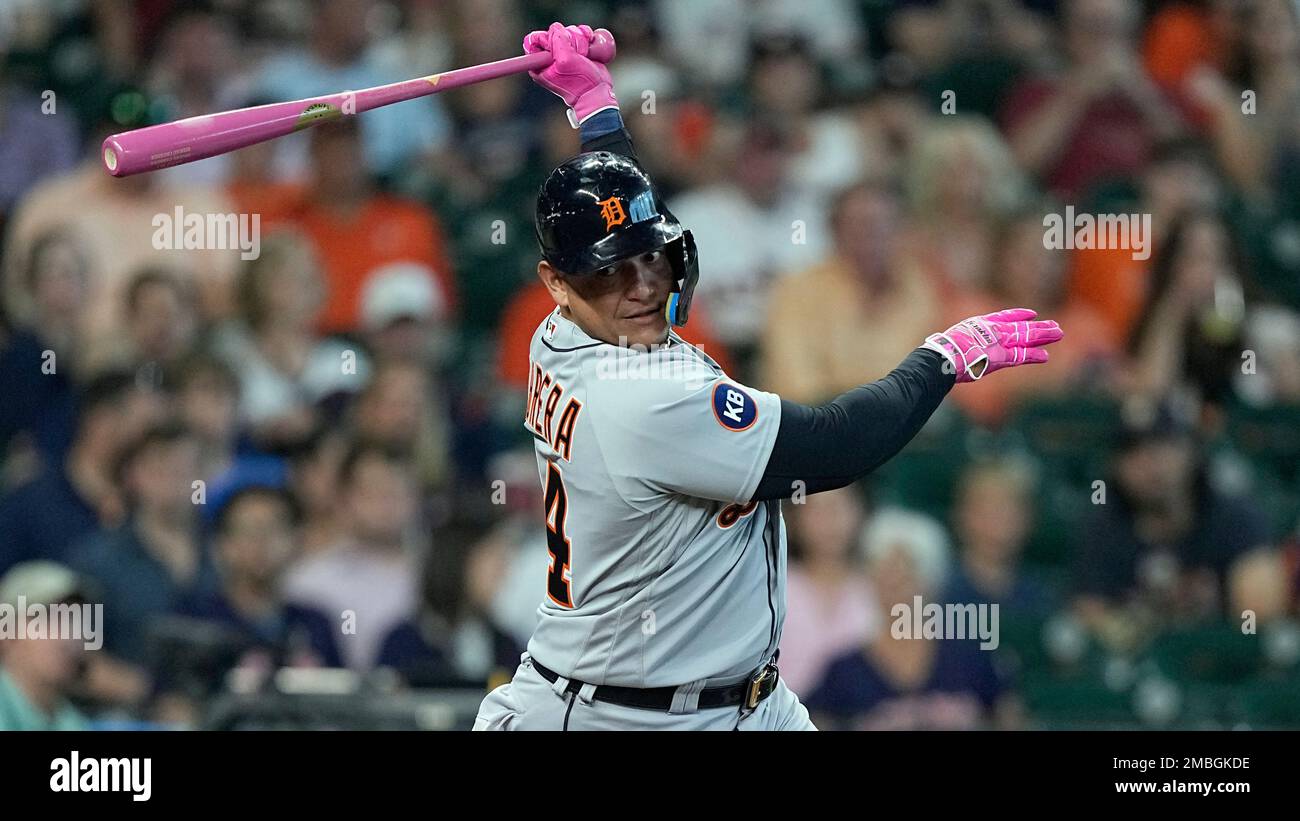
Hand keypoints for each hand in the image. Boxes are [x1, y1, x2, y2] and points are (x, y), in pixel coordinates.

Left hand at [522, 22, 617, 124]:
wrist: (596, 93)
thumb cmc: (579, 83)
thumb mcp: (564, 60)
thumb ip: (557, 40)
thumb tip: (556, 28)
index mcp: (539, 61)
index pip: (536, 37)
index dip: (550, 38)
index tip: (561, 48)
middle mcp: (549, 55)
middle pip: (556, 31)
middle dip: (570, 40)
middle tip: (576, 55)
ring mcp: (564, 52)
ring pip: (570, 31)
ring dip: (581, 41)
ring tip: (585, 56)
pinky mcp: (577, 50)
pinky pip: (580, 33)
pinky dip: (587, 37)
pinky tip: (590, 49)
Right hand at [922, 307, 1062, 382]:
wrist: (943, 356)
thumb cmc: (942, 350)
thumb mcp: (952, 340)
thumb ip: (961, 342)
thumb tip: (952, 348)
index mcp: (980, 324)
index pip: (1004, 316)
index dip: (1018, 315)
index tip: (1031, 314)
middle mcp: (992, 330)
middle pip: (1020, 327)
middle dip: (1038, 327)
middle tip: (1055, 326)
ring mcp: (997, 342)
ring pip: (1025, 337)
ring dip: (1043, 336)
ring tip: (1058, 333)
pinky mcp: (1000, 357)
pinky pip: (1020, 355)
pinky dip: (1033, 356)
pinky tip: (1045, 356)